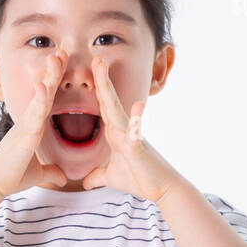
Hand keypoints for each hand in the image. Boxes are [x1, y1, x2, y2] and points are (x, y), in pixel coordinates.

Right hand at [0, 49, 69, 199]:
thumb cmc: (12, 177)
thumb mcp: (39, 174)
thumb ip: (51, 172)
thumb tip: (62, 177)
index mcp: (32, 126)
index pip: (47, 99)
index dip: (54, 81)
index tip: (62, 63)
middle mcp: (28, 121)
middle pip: (44, 90)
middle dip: (53, 70)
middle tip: (61, 50)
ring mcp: (26, 125)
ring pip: (40, 96)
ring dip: (49, 76)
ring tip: (56, 57)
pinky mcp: (24, 134)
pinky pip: (35, 113)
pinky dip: (41, 99)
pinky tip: (45, 84)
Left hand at [80, 56, 180, 203]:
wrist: (163, 189)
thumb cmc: (140, 179)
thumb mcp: (111, 177)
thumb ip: (97, 175)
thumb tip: (84, 182)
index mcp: (114, 133)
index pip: (102, 107)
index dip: (95, 89)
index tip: (86, 71)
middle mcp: (122, 129)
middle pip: (108, 100)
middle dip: (101, 78)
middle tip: (96, 57)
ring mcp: (131, 136)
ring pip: (117, 109)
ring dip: (109, 89)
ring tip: (103, 68)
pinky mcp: (139, 147)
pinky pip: (136, 133)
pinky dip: (136, 121)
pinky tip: (137, 107)